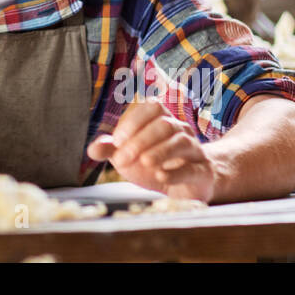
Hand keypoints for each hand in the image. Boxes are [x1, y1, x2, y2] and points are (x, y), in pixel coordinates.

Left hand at [86, 97, 215, 201]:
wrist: (186, 186)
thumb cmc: (154, 164)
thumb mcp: (129, 156)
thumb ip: (111, 150)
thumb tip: (92, 149)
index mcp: (163, 119)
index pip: (152, 107)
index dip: (133, 121)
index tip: (117, 141)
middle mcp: (181, 130)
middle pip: (164, 125)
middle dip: (140, 140)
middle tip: (122, 159)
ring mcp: (195, 150)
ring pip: (181, 141)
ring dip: (160, 151)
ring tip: (144, 162)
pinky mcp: (202, 172)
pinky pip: (193, 168)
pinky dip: (176, 171)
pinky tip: (161, 176)